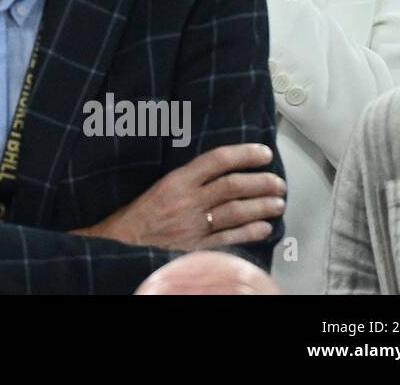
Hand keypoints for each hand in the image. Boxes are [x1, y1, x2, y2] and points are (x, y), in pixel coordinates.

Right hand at [78, 144, 284, 249]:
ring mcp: (194, 225)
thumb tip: (221, 170)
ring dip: (262, 207)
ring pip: (236, 212)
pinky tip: (265, 228)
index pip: (217, 160)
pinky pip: (229, 238)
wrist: (120, 244)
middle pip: (233, 186)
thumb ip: (188, 179)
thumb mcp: (160, 186)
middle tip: (279, 182)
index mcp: (177, 181)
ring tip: (279, 203)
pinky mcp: (197, 247)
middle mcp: (188, 201)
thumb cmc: (138, 214)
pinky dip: (250, 232)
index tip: (263, 153)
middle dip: (261, 182)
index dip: (244, 154)